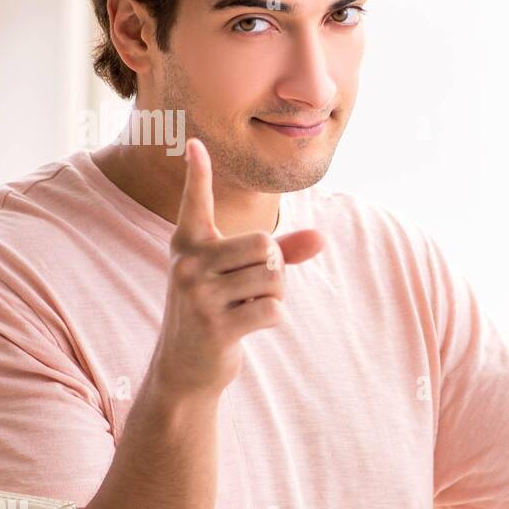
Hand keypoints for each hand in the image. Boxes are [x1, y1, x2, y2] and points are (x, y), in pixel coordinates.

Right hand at [151, 139, 324, 399]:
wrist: (186, 367)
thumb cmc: (217, 311)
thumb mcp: (243, 277)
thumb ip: (282, 254)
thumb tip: (321, 238)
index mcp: (189, 245)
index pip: (196, 202)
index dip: (198, 173)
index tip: (195, 142)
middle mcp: (188, 264)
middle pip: (265, 244)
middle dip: (275, 268)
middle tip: (251, 290)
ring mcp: (198, 294)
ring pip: (273, 276)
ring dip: (275, 295)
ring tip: (246, 308)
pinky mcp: (215, 325)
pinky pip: (273, 308)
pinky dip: (272, 317)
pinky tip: (246, 326)